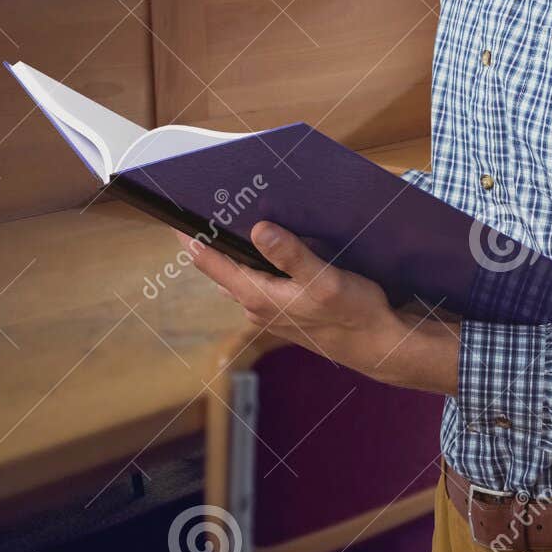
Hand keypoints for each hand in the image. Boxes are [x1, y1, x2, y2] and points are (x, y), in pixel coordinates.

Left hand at [177, 222, 458, 394]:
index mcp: (258, 295)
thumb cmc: (354, 315)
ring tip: (241, 220)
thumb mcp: (325, 280)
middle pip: (221, 266)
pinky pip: (262, 281)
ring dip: (237, 251)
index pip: (209, 261)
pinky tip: (277, 248)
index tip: (172, 212)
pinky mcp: (286, 311)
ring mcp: (269, 311)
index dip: (188, 235)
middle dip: (212, 238)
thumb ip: (290, 255)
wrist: (379, 346)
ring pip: (242, 274)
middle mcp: (256, 305)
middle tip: (210, 205)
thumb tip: (258, 229)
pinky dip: (260, 262)